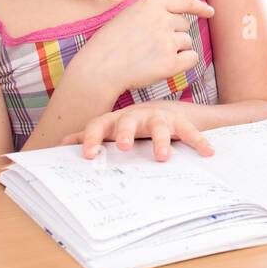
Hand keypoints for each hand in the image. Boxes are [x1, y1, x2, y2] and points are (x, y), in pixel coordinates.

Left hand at [60, 100, 213, 160]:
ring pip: (159, 126)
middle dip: (125, 134)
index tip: (88, 154)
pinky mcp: (179, 121)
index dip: (91, 138)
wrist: (162, 110)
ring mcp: (158, 117)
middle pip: (127, 121)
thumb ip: (87, 137)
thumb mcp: (108, 130)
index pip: (98, 125)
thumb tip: (58, 145)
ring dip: (161, 141)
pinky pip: (190, 131)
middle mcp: (136, 116)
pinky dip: (199, 141)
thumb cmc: (129, 127)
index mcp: (115, 120)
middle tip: (123, 147)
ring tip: (163, 157)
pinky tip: (208, 152)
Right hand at [78, 0, 213, 95]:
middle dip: (174, 34)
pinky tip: (165, 66)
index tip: (209, 12)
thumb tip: (177, 17)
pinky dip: (184, 63)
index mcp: (150, 4)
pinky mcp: (170, 63)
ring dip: (175, 49)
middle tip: (151, 46)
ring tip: (150, 56)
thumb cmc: (109, 44)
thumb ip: (152, 13)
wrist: (98, 69)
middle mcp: (161, 19)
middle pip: (185, 25)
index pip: (184, 1)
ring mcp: (167, 41)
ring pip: (187, 42)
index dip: (199, 6)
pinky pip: (192, 59)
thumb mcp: (128, 15)